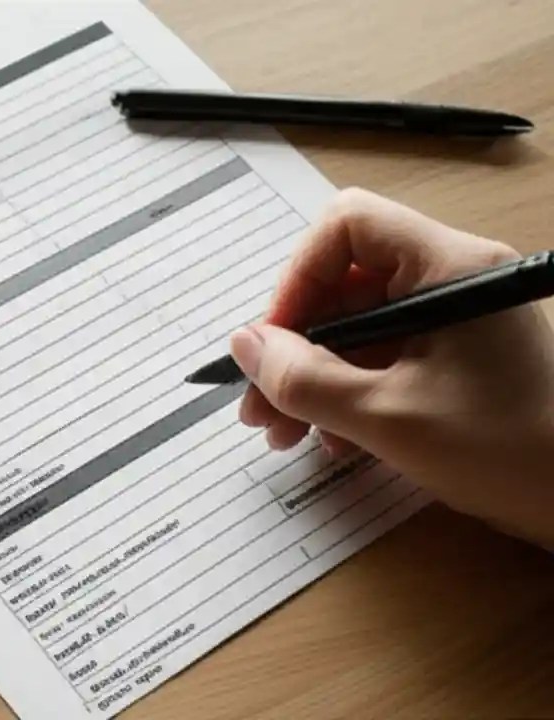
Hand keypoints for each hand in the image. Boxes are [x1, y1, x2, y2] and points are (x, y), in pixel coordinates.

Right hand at [231, 188, 553, 549]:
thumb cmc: (513, 451)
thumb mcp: (389, 418)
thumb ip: (305, 380)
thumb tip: (245, 346)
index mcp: (448, 268)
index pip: (348, 228)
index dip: (299, 278)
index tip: (273, 342)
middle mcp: (454, 280)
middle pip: (347, 283)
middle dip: (295, 344)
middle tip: (261, 403)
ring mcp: (461, 319)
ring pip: (362, 326)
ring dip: (315, 376)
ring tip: (287, 433)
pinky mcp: (465, 357)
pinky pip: (389, 356)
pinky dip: (352, 391)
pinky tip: (335, 439)